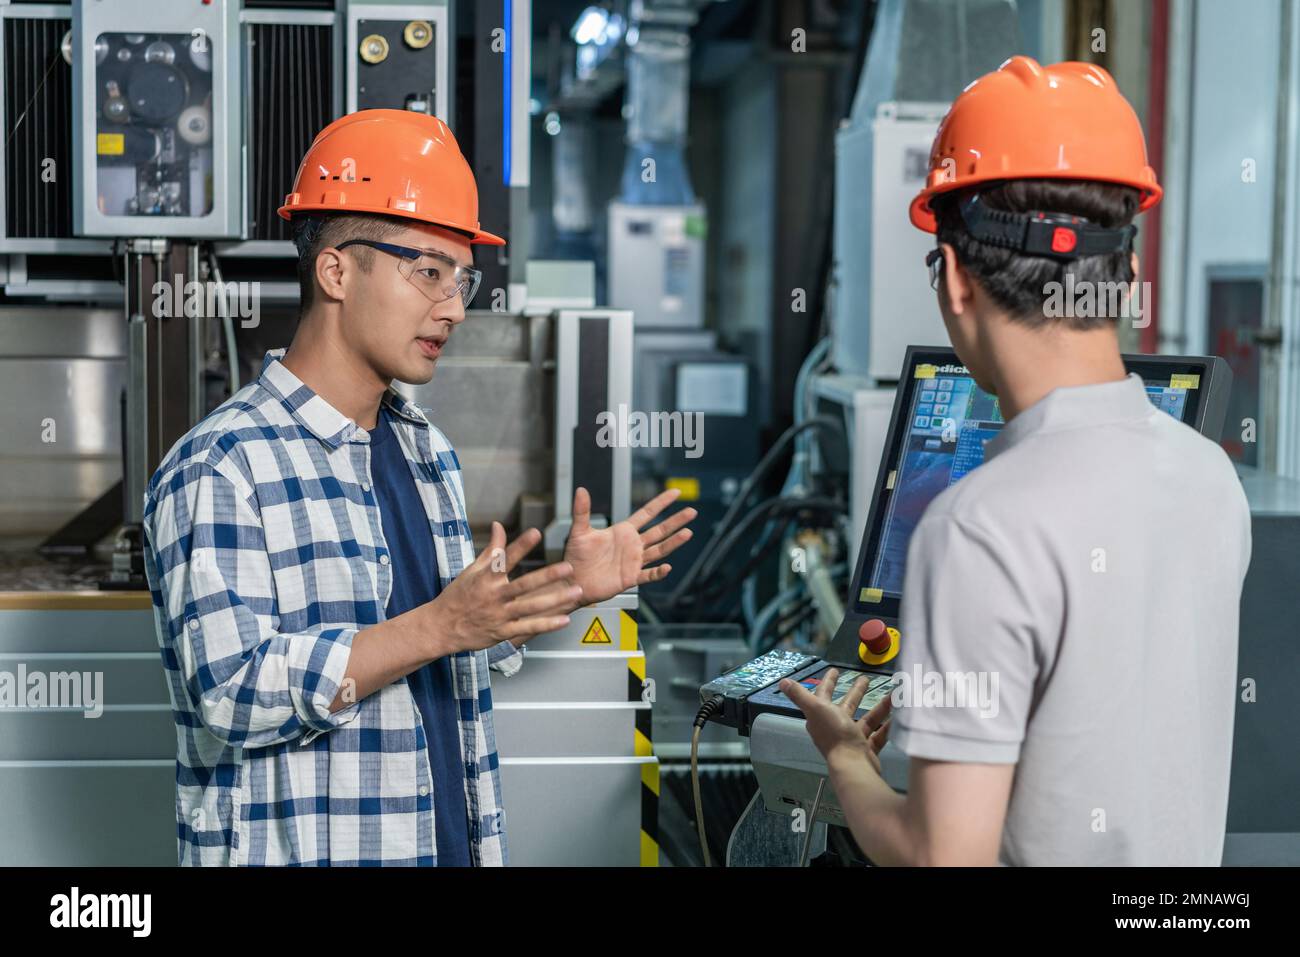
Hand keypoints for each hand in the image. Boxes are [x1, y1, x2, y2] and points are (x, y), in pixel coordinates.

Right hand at [427, 522, 583, 654]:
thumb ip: (491, 549)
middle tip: (568, 566)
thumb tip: (498, 525)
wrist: (441, 626)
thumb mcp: (472, 570)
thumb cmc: (458, 595)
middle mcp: (494, 595)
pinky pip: (527, 628)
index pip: (506, 558)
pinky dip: (546, 624)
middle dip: (547, 575)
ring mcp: (499, 614)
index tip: (536, 533)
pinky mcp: (502, 631)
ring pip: (530, 607)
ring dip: (555, 600)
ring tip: (575, 592)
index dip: (521, 545)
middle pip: (524, 584)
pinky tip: (564, 619)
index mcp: (486, 577)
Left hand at [561, 486, 696, 604]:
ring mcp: (633, 561)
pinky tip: (667, 568)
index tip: (675, 492)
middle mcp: (632, 545)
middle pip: (659, 531)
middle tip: (692, 511)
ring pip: (659, 550)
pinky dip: (658, 573)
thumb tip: (581, 489)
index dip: (661, 503)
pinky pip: (648, 575)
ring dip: (673, 543)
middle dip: (675, 521)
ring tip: (688, 533)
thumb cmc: (575, 557)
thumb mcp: (578, 531)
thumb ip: (582, 511)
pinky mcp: (630, 578)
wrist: (572, 581)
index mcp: (623, 531)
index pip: (647, 513)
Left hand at [780, 668, 892, 773]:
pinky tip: (898, 716)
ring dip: (878, 707)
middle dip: (855, 692)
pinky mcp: (866, 749)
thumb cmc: (834, 734)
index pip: (823, 695)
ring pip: (866, 719)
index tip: (835, 670)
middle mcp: (834, 727)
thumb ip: (800, 695)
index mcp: (821, 717)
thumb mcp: (816, 709)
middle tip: (866, 678)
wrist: (852, 766)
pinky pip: (878, 734)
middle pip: (846, 705)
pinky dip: (887, 725)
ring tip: (893, 694)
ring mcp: (851, 739)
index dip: (828, 682)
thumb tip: (782, 682)